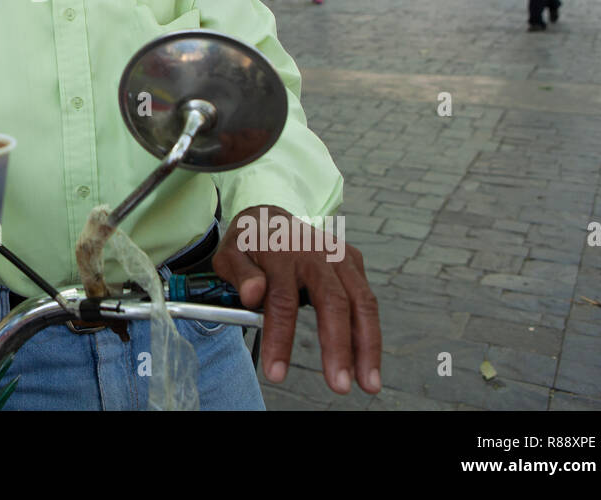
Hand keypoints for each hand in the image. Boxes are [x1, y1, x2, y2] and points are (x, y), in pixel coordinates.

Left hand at [214, 205, 381, 394]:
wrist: (270, 216)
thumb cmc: (249, 243)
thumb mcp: (230, 254)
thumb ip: (239, 274)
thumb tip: (253, 294)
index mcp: (281, 252)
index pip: (283, 300)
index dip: (281, 338)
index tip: (276, 372)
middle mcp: (316, 253)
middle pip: (334, 302)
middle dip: (338, 347)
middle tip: (338, 385)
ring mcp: (339, 255)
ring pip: (361, 301)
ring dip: (368, 345)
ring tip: (368, 384)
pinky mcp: (353, 260)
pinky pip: (366, 298)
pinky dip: (370, 331)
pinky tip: (367, 361)